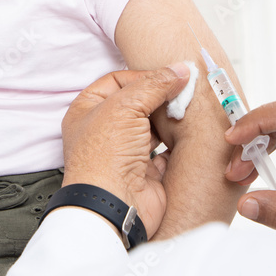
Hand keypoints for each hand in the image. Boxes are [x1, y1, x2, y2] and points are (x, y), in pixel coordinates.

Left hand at [60, 64, 190, 236]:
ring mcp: (124, 152)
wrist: (113, 205)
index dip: (142, 76)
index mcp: (88, 110)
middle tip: (183, 90)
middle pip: (137, 103)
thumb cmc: (104, 157)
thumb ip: (154, 85)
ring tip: (186, 110)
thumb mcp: (126, 106)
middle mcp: (104, 130)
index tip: (168, 75)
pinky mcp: (144, 172)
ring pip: (152, 127)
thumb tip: (179, 70)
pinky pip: (165, 151)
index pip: (117, 80)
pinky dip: (177, 143)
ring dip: (169, 119)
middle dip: (160, 97)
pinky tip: (188, 133)